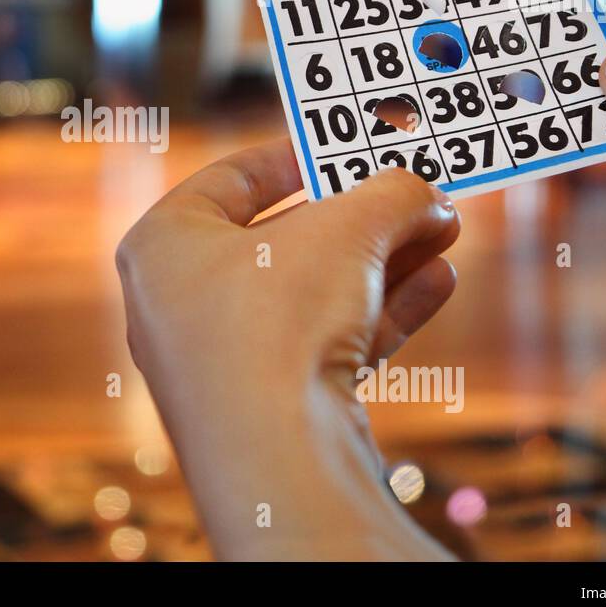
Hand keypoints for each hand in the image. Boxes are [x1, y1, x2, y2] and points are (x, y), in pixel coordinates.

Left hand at [116, 138, 458, 559]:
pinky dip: (378, 313)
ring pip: (311, 295)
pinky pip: (323, 344)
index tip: (344, 150)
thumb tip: (424, 192)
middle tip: (413, 195)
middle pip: (282, 241)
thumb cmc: (280, 319)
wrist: (279, 456)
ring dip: (382, 262)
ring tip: (442, 232)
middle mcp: (178, 304)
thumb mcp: (347, 228)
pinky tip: (437, 283)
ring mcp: (220, 364)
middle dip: (360, 217)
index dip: (294, 158)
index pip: (229, 180)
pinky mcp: (265, 410)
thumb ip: (389, 195)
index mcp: (163, 245)